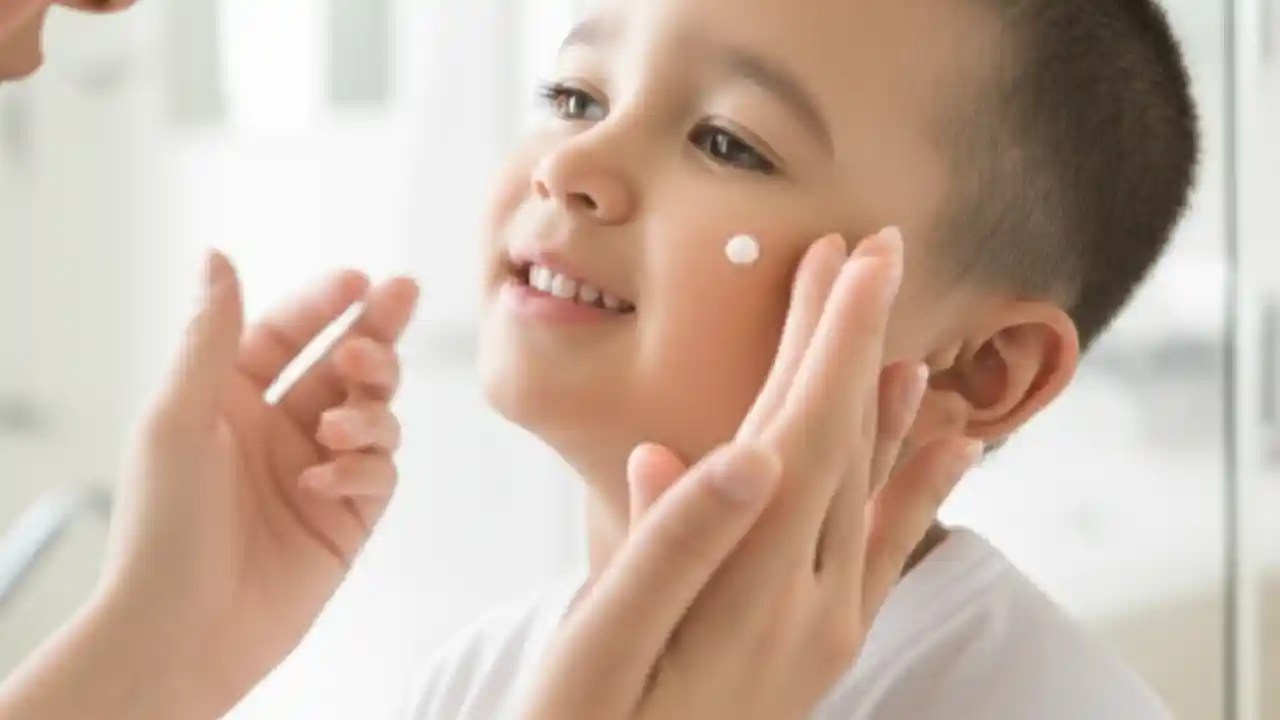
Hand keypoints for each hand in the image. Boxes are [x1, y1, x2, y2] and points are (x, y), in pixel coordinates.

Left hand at [98, 253, 417, 714]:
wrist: (185, 630)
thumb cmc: (164, 525)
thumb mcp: (179, 415)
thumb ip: (212, 335)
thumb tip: (217, 256)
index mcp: (229, 399)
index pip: (286, 334)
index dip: (323, 303)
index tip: (359, 279)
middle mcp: (277, 430)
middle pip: (344, 362)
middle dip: (376, 327)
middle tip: (403, 295)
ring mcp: (318, 471)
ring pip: (375, 412)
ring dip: (367, 405)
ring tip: (337, 425)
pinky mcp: (347, 518)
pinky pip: (379, 472)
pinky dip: (360, 468)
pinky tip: (324, 483)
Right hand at [525, 228, 978, 719]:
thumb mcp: (600, 652)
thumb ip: (668, 549)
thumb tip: (733, 450)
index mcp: (750, 593)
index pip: (804, 434)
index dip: (829, 341)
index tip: (852, 258)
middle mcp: (812, 606)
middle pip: (845, 446)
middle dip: (856, 342)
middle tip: (871, 254)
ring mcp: (825, 628)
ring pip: (870, 489)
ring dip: (884, 400)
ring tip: (905, 330)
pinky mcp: (820, 643)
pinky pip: (884, 548)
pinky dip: (915, 487)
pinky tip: (944, 448)